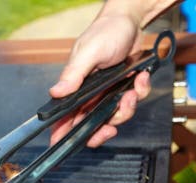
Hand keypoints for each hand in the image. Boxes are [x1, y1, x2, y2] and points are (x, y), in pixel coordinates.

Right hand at [49, 13, 150, 147]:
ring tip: (130, 92)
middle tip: (110, 129)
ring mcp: (106, 94)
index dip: (62, 136)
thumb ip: (74, 74)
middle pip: (90, 126)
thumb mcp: (89, 51)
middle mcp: (89, 95)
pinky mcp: (123, 90)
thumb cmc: (106, 31)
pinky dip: (139, 92)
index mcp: (75, 88)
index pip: (63, 118)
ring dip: (126, 109)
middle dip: (102, 130)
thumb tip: (56, 92)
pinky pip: (132, 103)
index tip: (61, 150)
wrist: (131, 21)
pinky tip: (139, 78)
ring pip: (114, 118)